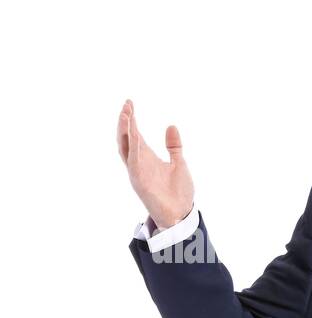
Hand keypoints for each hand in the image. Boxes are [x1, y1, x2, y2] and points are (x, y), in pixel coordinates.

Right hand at [117, 98, 194, 229]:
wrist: (181, 214)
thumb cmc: (179, 193)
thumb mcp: (179, 164)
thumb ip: (174, 146)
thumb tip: (171, 126)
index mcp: (147, 158)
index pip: (135, 135)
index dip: (131, 120)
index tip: (130, 103)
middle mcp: (139, 163)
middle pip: (127, 138)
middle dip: (125, 121)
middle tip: (127, 104)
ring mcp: (137, 171)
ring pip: (126, 147)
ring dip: (125, 131)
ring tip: (125, 114)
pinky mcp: (139, 181)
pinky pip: (134, 161)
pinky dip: (133, 147)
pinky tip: (134, 134)